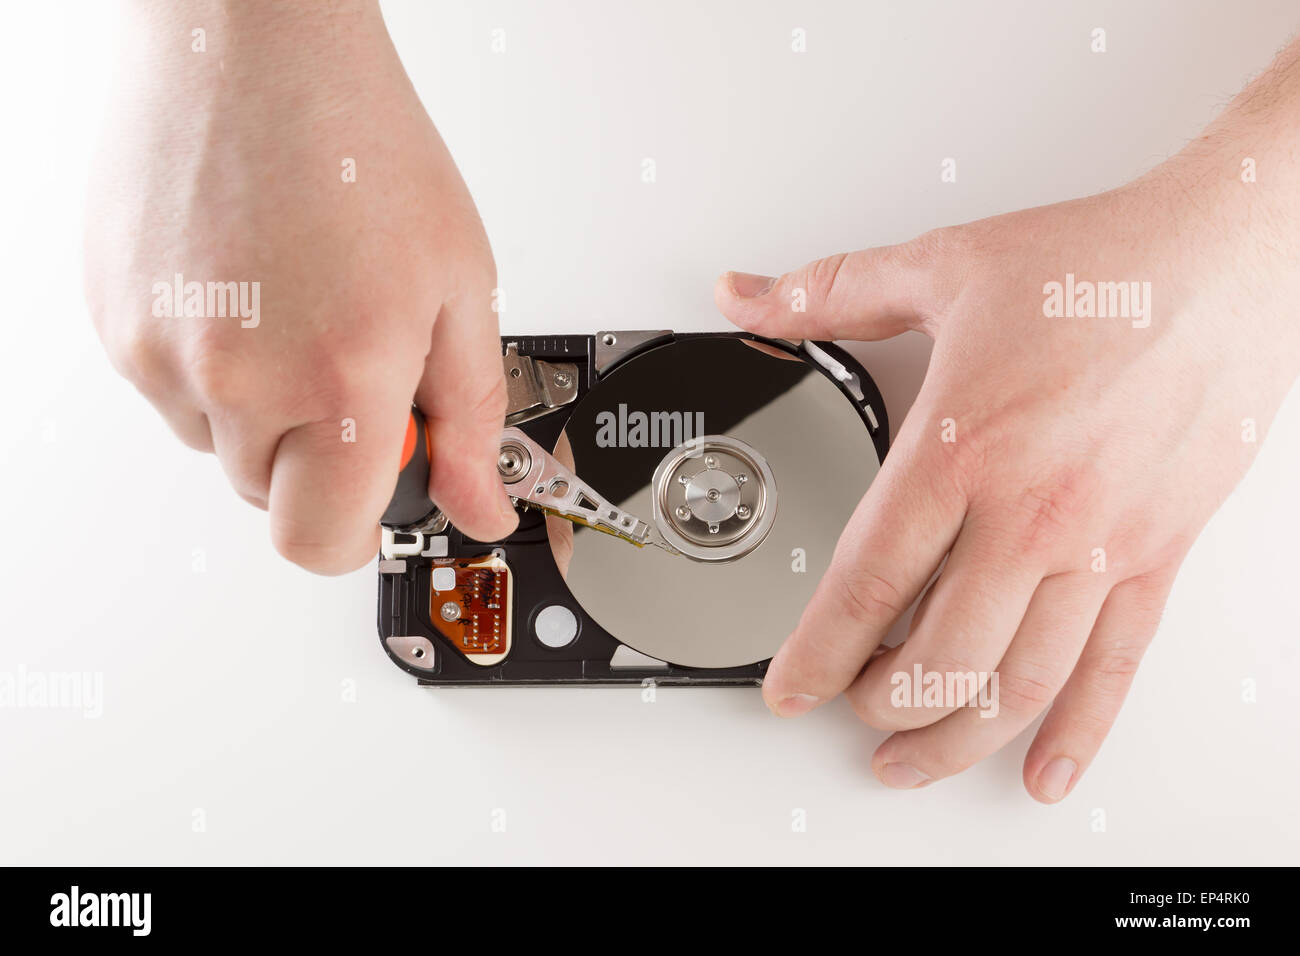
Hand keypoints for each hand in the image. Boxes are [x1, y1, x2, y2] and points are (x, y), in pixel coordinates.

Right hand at [84, 1, 515, 572]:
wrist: (251, 46)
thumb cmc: (359, 145)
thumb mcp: (458, 287)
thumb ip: (469, 414)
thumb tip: (479, 502)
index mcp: (337, 379)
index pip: (320, 541)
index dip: (354, 528)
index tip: (377, 486)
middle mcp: (236, 379)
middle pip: (270, 495)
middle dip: (318, 453)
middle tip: (347, 362)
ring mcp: (161, 352)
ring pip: (218, 444)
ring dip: (261, 408)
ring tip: (295, 307)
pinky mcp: (114, 321)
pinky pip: (169, 390)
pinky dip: (210, 363)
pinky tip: (246, 289)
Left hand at [715, 112, 1299, 799]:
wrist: (1229, 257)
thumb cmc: (1097, 264)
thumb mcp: (941, 267)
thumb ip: (827, 294)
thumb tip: (744, 297)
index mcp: (961, 448)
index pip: (868, 584)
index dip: (817, 654)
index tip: (788, 688)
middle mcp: (1030, 513)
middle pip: (939, 657)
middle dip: (879, 704)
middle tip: (849, 709)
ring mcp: (1100, 544)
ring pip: (1019, 683)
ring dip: (956, 739)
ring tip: (911, 761)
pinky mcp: (1158, 554)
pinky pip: (1115, 665)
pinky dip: (1076, 732)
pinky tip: (1042, 769)